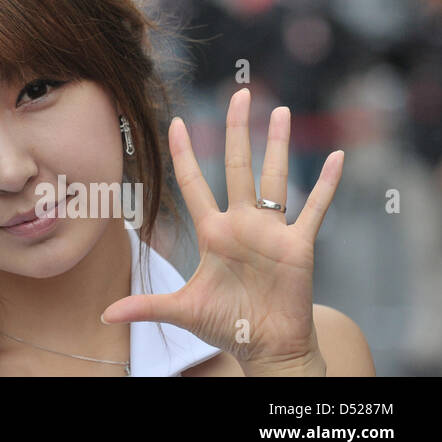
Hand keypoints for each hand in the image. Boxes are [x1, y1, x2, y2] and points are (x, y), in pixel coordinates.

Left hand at [100, 88, 344, 373]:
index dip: (185, 152)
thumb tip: (105, 315)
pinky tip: (337, 158)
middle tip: (239, 93)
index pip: (193, 183)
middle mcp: (242, 223)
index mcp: (213, 233)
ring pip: (276, 178)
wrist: (268, 348)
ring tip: (279, 111)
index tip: (178, 120)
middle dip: (237, 130)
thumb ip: (146, 306)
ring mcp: (272, 232)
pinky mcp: (299, 246)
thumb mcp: (183, 311)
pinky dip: (327, 184)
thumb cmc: (227, 326)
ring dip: (278, 145)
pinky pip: (316, 208)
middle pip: (237, 166)